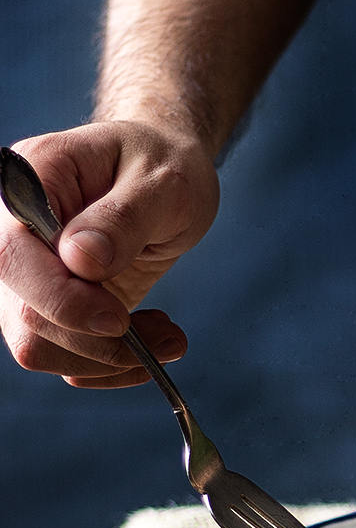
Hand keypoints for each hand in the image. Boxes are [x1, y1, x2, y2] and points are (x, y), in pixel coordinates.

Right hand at [0, 121, 218, 387]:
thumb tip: (79, 260)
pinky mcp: (53, 307)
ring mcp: (30, 276)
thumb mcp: (164, 182)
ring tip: (167, 337)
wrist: (167, 173)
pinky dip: (112, 364)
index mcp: (31, 183)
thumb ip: (123, 218)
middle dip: (99, 341)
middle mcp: (15, 233)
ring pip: (40, 347)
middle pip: (24, 316)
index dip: (62, 300)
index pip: (12, 258)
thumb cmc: (164, 164)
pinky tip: (152, 341)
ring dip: (110, 359)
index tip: (119, 320)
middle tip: (168, 335)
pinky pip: (64, 357)